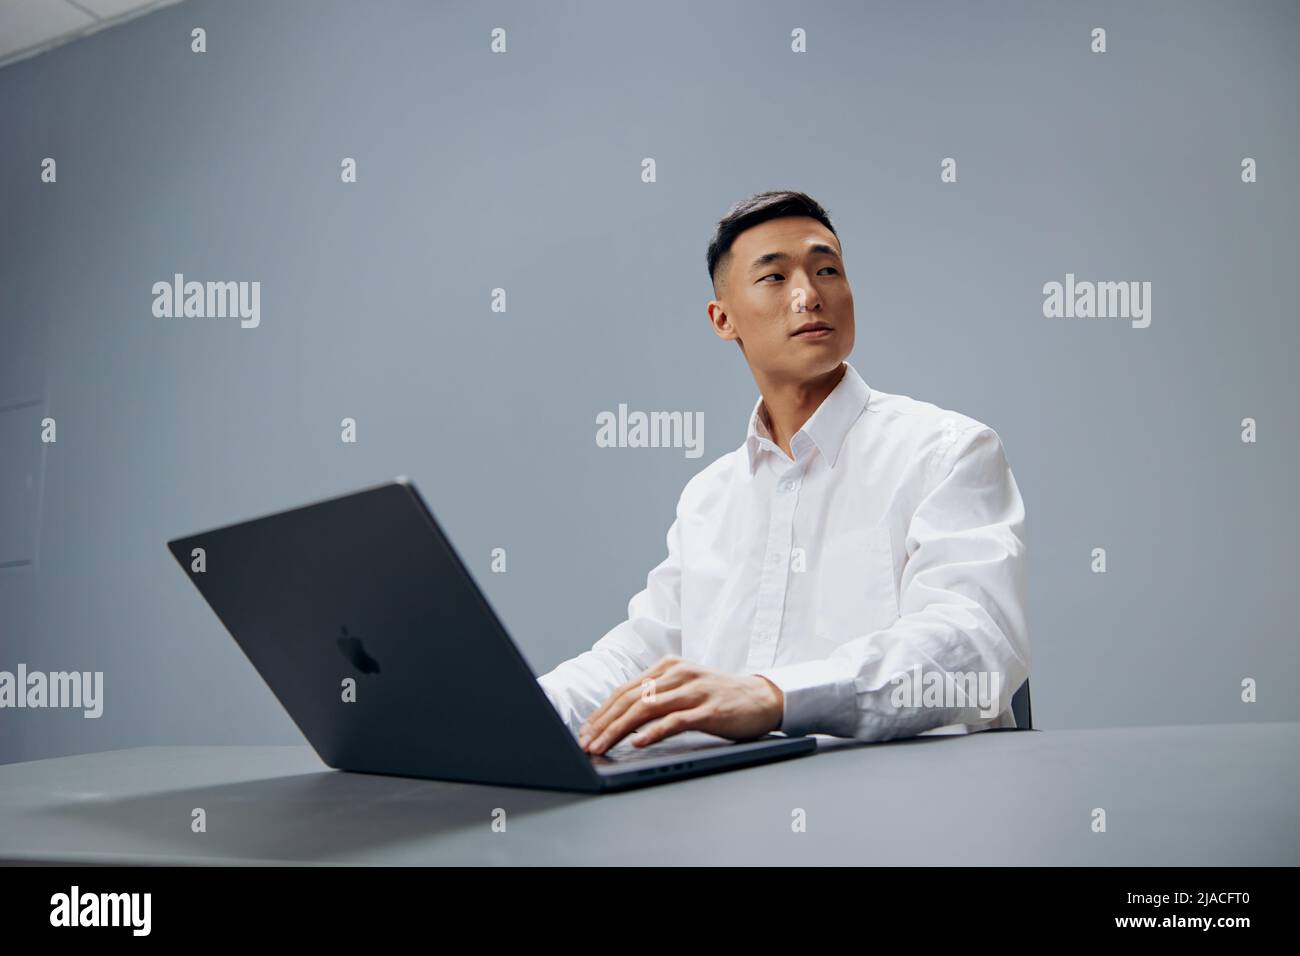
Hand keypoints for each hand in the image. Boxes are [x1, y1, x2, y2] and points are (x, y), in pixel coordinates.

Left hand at [577, 655, 784, 754]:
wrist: (762, 697)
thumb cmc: (719, 696)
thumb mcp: (684, 688)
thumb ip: (656, 696)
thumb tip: (621, 719)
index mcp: (667, 667)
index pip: (625, 690)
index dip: (601, 712)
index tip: (585, 732)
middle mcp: (678, 674)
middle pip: (630, 699)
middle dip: (603, 723)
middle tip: (586, 742)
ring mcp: (694, 690)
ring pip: (647, 709)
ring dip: (619, 730)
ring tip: (602, 746)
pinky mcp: (709, 709)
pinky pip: (675, 720)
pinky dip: (654, 732)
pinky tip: (638, 742)